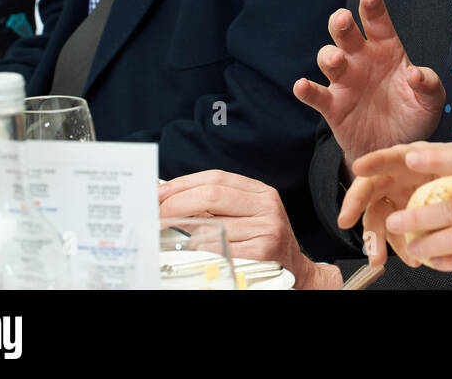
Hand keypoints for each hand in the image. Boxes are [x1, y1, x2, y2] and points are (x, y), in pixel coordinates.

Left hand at [158, 170, 341, 288]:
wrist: (295, 272)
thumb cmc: (262, 243)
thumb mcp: (249, 216)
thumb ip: (219, 205)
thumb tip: (171, 197)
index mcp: (263, 193)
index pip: (217, 178)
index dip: (184, 183)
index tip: (159, 193)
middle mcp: (268, 208)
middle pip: (212, 195)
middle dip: (177, 203)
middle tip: (156, 214)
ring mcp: (266, 231)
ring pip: (211, 224)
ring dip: (180, 229)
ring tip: (163, 232)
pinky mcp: (260, 255)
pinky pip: (216, 249)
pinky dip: (195, 249)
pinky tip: (184, 249)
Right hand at [294, 0, 444, 172]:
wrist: (395, 148)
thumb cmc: (414, 115)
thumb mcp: (431, 102)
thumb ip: (429, 85)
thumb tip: (415, 74)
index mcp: (387, 49)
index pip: (377, 22)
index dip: (373, 7)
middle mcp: (362, 59)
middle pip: (345, 33)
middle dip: (341, 22)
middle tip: (345, 19)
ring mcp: (345, 81)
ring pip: (328, 58)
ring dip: (328, 56)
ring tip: (337, 60)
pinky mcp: (333, 106)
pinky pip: (316, 94)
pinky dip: (307, 90)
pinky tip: (302, 86)